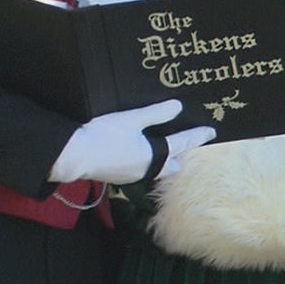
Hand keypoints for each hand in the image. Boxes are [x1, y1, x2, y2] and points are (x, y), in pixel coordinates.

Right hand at [49, 99, 215, 184]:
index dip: (197, 136)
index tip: (211, 132)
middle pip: (170, 164)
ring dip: (161, 159)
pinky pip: (138, 169)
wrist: (72, 157)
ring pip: (154, 168)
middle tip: (185, 142)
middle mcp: (145, 169)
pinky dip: (144, 161)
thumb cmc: (102, 136)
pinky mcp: (116, 176)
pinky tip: (136, 152)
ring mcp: (130, 176)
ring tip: (163, 146)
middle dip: (179, 156)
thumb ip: (156, 113)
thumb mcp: (131, 119)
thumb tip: (178, 107)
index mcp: (153, 155)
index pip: (182, 144)